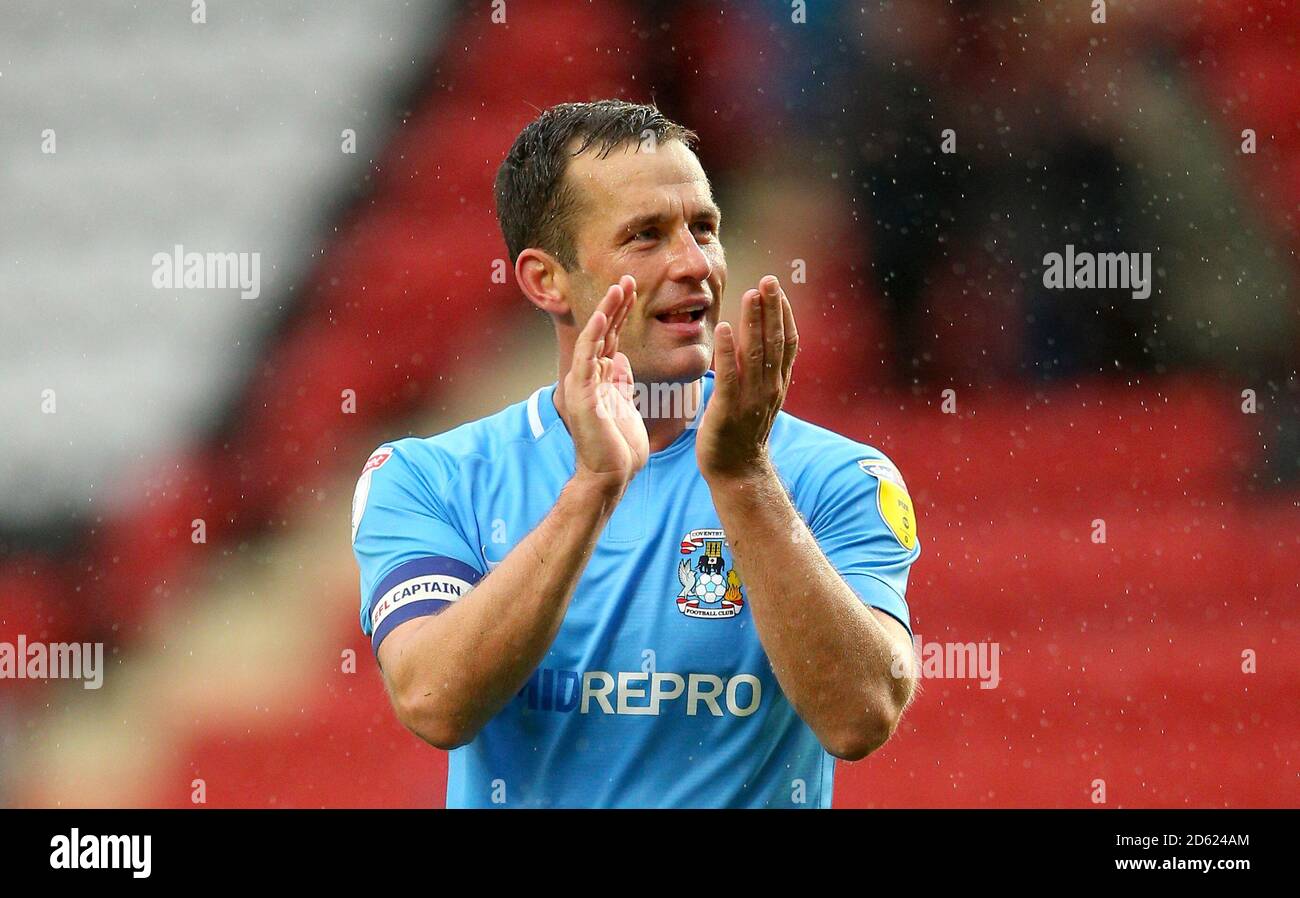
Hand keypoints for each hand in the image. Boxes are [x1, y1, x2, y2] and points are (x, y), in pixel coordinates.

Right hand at [564, 275, 648, 492]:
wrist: (611, 475)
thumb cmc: (620, 447)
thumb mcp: (625, 404)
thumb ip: (620, 381)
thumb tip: (620, 359)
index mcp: (602, 378)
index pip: (612, 337)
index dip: (621, 313)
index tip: (632, 289)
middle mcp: (590, 376)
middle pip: (604, 332)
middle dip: (616, 304)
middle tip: (628, 278)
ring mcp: (584, 384)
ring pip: (594, 339)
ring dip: (607, 311)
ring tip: (619, 288)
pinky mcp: (582, 393)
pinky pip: (588, 358)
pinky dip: (595, 336)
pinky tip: (604, 315)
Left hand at [697, 275, 797, 481]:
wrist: (736, 471)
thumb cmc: (742, 430)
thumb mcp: (759, 395)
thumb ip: (760, 368)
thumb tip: (757, 337)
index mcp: (777, 382)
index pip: (787, 341)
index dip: (783, 313)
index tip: (776, 287)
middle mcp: (770, 388)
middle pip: (775, 341)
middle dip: (772, 309)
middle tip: (768, 281)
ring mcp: (751, 399)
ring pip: (756, 354)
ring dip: (753, 322)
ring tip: (750, 295)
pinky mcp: (728, 410)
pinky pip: (730, 376)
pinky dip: (729, 351)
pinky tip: (725, 328)